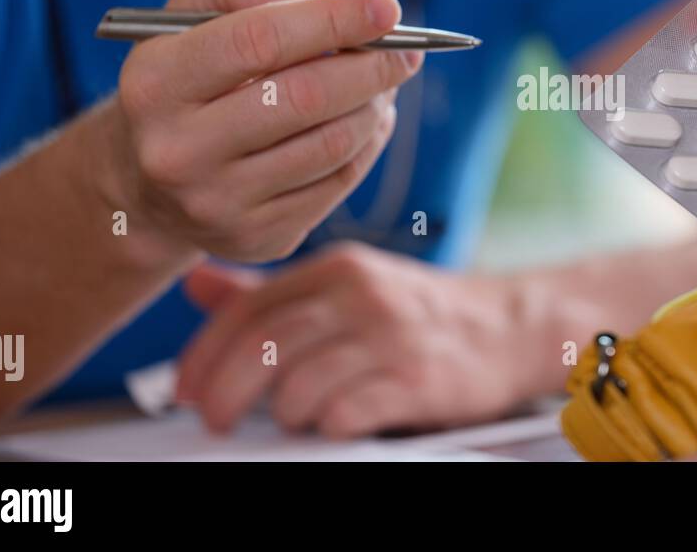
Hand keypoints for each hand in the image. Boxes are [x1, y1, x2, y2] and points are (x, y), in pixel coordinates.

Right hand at [103, 0, 421, 262]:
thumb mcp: (198, 4)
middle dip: (372, 67)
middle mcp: (177, 151)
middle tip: (407, 50)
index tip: (387, 5)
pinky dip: (368, 143)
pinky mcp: (256, 238)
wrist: (150, 178)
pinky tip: (367, 118)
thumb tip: (311, 2)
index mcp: (155, 82)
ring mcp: (217, 204)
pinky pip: (338, 183)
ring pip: (332, 145)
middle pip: (305, 98)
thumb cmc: (191, 67)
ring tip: (385, 80)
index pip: (258, 40)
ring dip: (375, 104)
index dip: (331, 19)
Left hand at [174, 243, 539, 436]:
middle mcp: (362, 296)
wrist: (510, 326)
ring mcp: (392, 337)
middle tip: (217, 420)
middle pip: (265, 346)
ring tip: (295, 418)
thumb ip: (271, 290)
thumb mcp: (346, 286)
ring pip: (301, 386)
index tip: (187, 389)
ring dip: (284, 415)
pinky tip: (336, 423)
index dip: (204, 354)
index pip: (248, 308)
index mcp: (336, 269)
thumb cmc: (419, 311)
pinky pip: (347, 413)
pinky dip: (329, 427)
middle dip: (226, 393)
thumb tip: (197, 284)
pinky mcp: (419, 379)